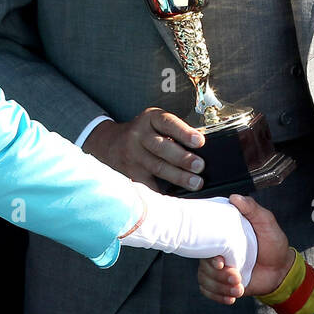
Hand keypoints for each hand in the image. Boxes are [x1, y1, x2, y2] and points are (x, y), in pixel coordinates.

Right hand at [84, 108, 204, 191]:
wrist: (111, 143)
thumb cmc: (144, 132)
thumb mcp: (156, 122)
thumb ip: (176, 130)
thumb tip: (201, 145)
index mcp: (150, 119)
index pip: (167, 123)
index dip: (183, 132)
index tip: (200, 142)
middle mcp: (139, 136)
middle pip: (161, 147)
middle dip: (182, 158)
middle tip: (200, 166)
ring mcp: (133, 155)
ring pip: (157, 167)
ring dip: (178, 176)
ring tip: (195, 183)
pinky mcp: (131, 173)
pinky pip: (149, 183)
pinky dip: (165, 190)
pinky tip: (179, 194)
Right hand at [197, 194, 292, 303]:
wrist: (281, 269)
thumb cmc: (274, 243)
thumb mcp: (266, 222)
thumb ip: (252, 209)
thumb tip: (234, 197)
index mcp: (223, 236)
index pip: (204, 244)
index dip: (209, 256)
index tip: (221, 262)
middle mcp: (218, 251)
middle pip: (204, 265)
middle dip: (219, 275)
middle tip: (236, 277)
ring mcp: (219, 268)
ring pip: (205, 279)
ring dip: (221, 287)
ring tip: (239, 286)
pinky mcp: (222, 283)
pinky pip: (208, 291)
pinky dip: (218, 295)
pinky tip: (232, 296)